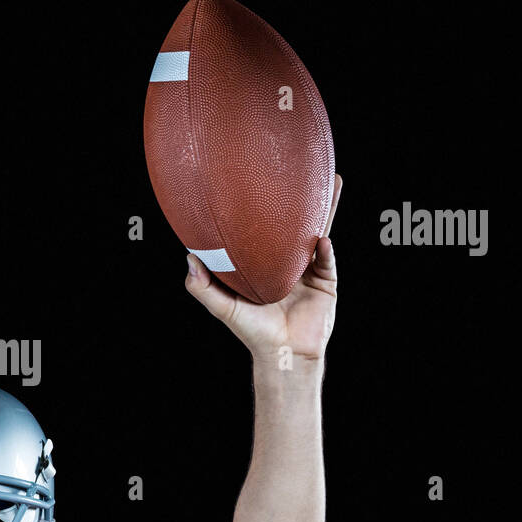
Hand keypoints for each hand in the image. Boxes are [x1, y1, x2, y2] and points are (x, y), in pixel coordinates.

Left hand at [184, 174, 341, 362]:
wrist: (283, 354)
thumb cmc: (252, 332)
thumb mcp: (223, 308)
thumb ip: (202, 287)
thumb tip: (188, 257)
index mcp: (263, 263)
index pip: (263, 230)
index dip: (262, 209)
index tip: (256, 181)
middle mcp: (286, 262)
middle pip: (295, 223)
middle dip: (302, 197)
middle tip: (304, 167)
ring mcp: (308, 269)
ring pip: (318, 232)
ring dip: (326, 208)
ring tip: (333, 181)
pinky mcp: (326, 281)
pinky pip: (326, 260)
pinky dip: (324, 248)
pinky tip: (321, 239)